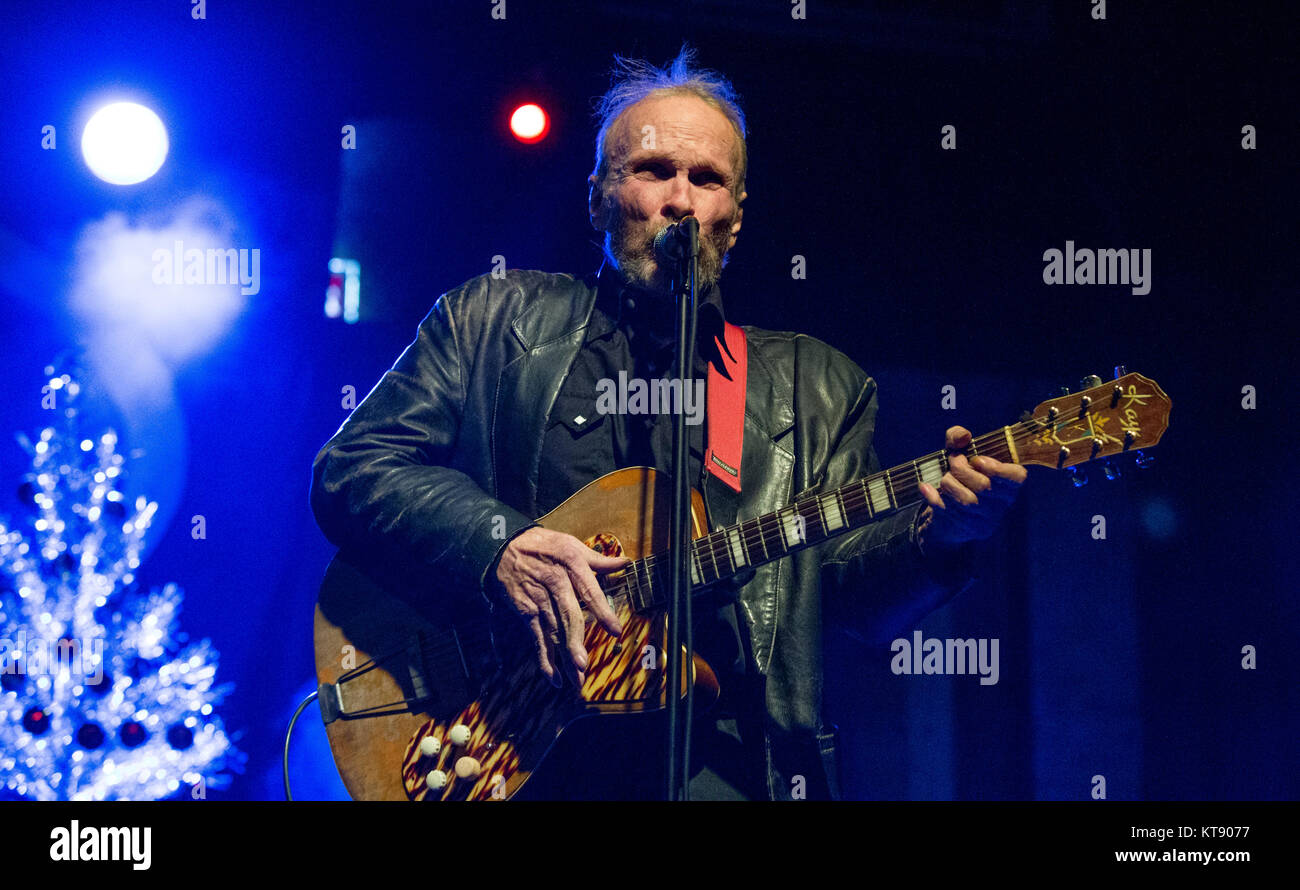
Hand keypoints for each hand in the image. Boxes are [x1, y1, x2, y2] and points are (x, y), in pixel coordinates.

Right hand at [492, 527, 626, 687]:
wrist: (504, 547)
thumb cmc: (543, 545)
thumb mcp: (571, 544)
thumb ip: (598, 559)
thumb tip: (624, 563)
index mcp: (571, 565)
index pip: (589, 591)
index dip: (602, 612)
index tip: (615, 631)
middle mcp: (554, 584)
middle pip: (567, 616)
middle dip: (574, 641)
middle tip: (583, 664)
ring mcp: (538, 600)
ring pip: (553, 632)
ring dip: (563, 657)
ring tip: (575, 678)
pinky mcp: (526, 612)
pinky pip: (537, 637)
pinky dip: (544, 658)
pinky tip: (554, 677)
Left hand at [917, 426, 1026, 551]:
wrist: (946, 514)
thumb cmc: (958, 477)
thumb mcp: (958, 453)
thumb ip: (958, 437)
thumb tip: (963, 436)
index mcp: (1008, 485)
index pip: (1017, 477)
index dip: (998, 467)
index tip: (978, 460)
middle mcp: (1000, 505)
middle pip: (984, 486)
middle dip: (961, 469)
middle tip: (953, 462)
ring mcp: (983, 520)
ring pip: (966, 500)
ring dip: (949, 483)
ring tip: (944, 478)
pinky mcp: (964, 529)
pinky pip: (948, 511)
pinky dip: (933, 497)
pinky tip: (926, 488)